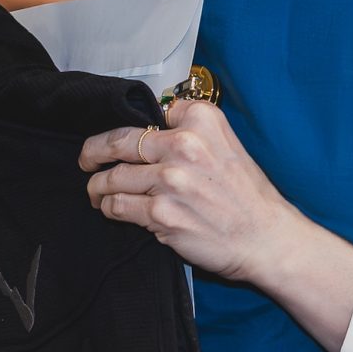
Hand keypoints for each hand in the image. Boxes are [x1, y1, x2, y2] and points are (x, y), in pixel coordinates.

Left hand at [81, 100, 299, 282]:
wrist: (266, 237)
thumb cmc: (248, 196)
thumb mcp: (227, 144)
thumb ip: (190, 130)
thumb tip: (152, 130)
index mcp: (202, 120)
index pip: (148, 114)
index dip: (132, 128)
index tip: (122, 140)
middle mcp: (183, 144)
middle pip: (117, 140)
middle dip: (93, 151)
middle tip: (86, 158)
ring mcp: (170, 180)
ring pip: (112, 177)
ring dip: (97, 186)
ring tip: (96, 191)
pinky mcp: (161, 214)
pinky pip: (118, 206)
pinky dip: (109, 208)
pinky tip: (110, 209)